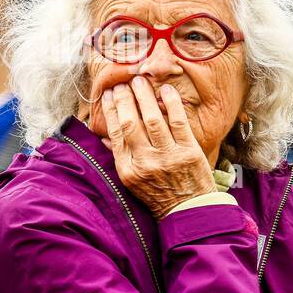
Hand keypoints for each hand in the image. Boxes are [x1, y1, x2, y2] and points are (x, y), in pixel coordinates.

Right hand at [102, 78, 214, 217]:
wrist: (188, 210)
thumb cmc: (159, 193)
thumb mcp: (132, 181)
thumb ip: (119, 157)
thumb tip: (103, 136)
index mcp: (128, 169)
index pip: (115, 133)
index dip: (111, 111)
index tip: (108, 94)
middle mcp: (145, 162)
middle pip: (131, 123)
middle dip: (125, 99)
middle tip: (124, 83)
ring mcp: (168, 156)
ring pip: (153, 119)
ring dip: (145, 97)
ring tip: (140, 81)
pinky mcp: (189, 152)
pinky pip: (178, 123)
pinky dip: (172, 104)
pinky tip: (166, 90)